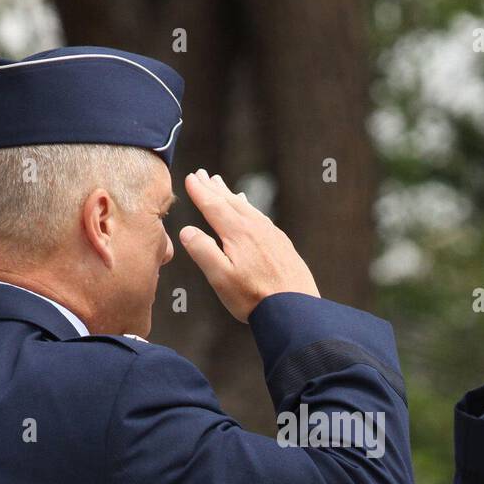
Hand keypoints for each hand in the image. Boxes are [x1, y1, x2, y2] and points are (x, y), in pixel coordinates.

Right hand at [179, 169, 319, 321]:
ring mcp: (272, 235)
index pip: (213, 206)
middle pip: (230, 202)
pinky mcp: (283, 245)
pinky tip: (251, 212)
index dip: (200, 192)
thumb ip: (203, 251)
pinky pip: (262, 218)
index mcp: (238, 233)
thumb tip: (187, 230)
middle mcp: (256, 228)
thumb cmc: (255, 298)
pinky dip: (250, 209)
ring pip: (247, 208)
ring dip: (232, 196)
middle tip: (203, 174)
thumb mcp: (220, 278)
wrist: (296, 309)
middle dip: (214, 188)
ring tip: (222, 187)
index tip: (190, 178)